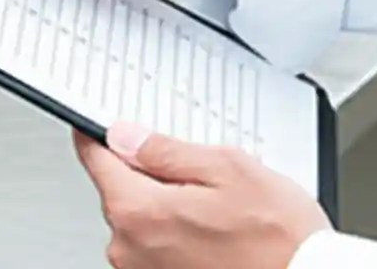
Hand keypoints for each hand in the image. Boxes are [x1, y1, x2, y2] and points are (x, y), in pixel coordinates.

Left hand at [74, 123, 329, 268]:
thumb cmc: (279, 241)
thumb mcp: (229, 169)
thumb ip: (167, 150)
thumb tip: (127, 136)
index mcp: (140, 213)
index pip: (97, 160)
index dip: (100, 135)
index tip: (103, 125)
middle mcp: (130, 251)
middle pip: (122, 192)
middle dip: (152, 175)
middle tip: (202, 173)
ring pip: (143, 221)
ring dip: (170, 208)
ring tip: (222, 211)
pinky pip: (158, 249)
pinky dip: (179, 236)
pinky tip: (219, 235)